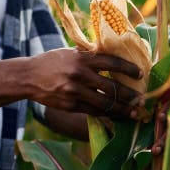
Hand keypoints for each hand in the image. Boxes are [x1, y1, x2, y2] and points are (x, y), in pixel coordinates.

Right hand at [27, 48, 144, 121]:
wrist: (29, 76)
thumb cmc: (52, 62)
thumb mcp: (70, 53)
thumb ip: (89, 55)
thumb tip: (112, 56)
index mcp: (82, 58)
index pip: (112, 62)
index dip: (128, 69)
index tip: (140, 74)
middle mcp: (80, 74)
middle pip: (112, 87)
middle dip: (130, 95)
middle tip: (141, 98)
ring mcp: (75, 91)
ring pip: (105, 103)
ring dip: (123, 109)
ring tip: (134, 112)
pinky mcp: (70, 105)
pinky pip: (93, 111)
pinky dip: (107, 114)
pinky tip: (116, 116)